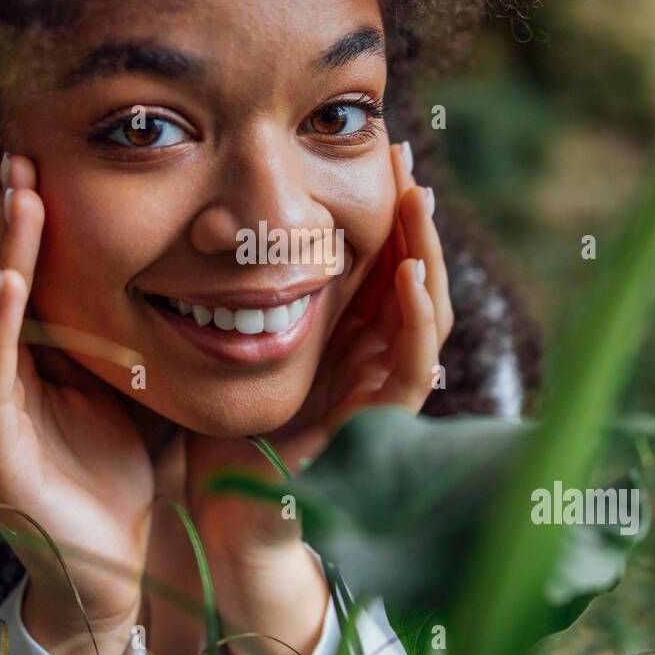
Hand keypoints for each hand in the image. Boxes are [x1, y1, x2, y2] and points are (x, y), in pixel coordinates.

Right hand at [0, 153, 154, 654]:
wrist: (117, 560)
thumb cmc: (113, 469)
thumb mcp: (111, 383)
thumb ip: (100, 328)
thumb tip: (132, 261)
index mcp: (10, 368)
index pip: (7, 282)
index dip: (14, 226)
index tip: (25, 166)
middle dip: (3, 224)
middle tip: (14, 159)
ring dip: (2, 256)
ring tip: (16, 199)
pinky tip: (8, 281)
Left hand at [185, 140, 453, 557]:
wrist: (230, 502)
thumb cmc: (232, 423)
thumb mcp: (246, 336)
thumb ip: (259, 291)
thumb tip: (238, 216)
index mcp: (352, 336)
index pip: (387, 263)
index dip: (391, 210)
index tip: (386, 152)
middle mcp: (374, 358)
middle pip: (413, 278)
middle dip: (412, 219)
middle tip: (404, 162)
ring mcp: (380, 392)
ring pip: (425, 315)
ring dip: (423, 255)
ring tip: (416, 200)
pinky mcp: (377, 426)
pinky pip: (410, 370)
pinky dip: (413, 320)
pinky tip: (407, 274)